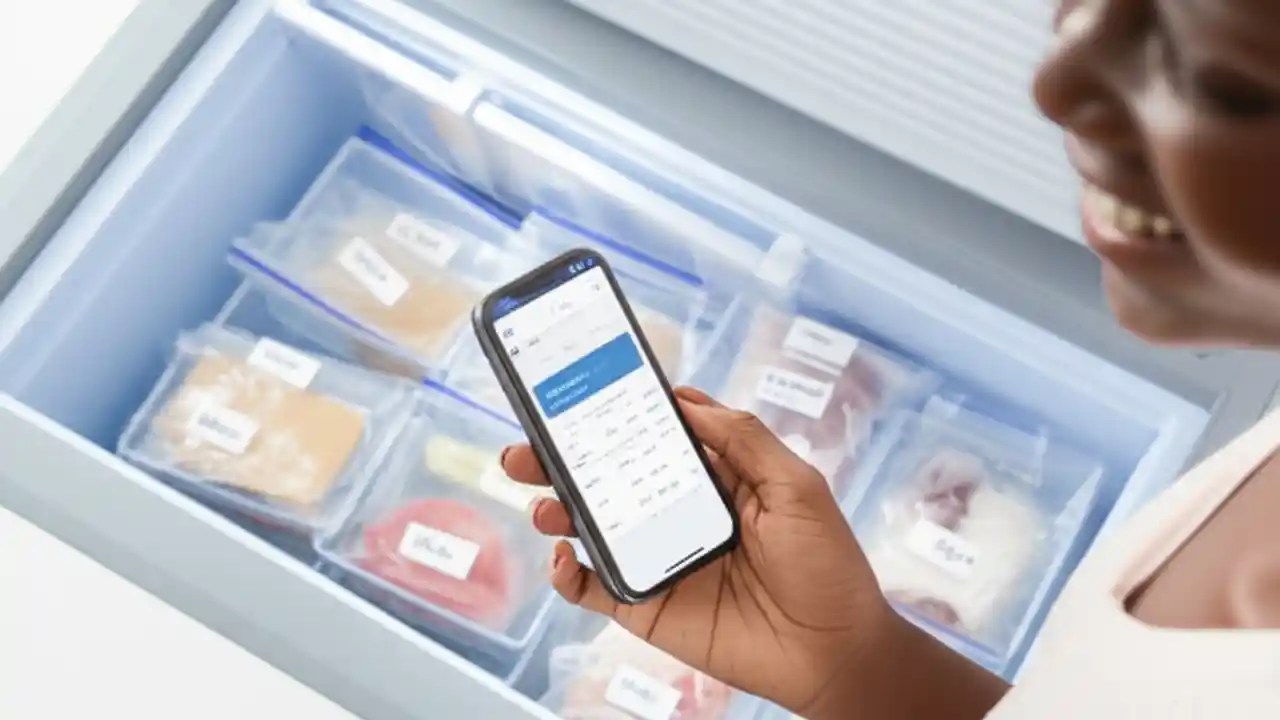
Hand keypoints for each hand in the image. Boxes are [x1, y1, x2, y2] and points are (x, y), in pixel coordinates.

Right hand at [503, 387, 1007, 717]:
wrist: (832, 653)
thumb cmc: (827, 566)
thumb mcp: (795, 487)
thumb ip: (742, 439)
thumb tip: (685, 400)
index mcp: (715, 477)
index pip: (658, 435)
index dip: (621, 413)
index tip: (582, 390)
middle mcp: (679, 512)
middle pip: (610, 477)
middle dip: (564, 458)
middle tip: (528, 446)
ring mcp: (659, 557)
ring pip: (591, 526)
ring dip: (557, 509)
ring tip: (543, 501)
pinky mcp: (647, 604)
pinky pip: (593, 587)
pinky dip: (567, 573)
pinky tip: (563, 557)